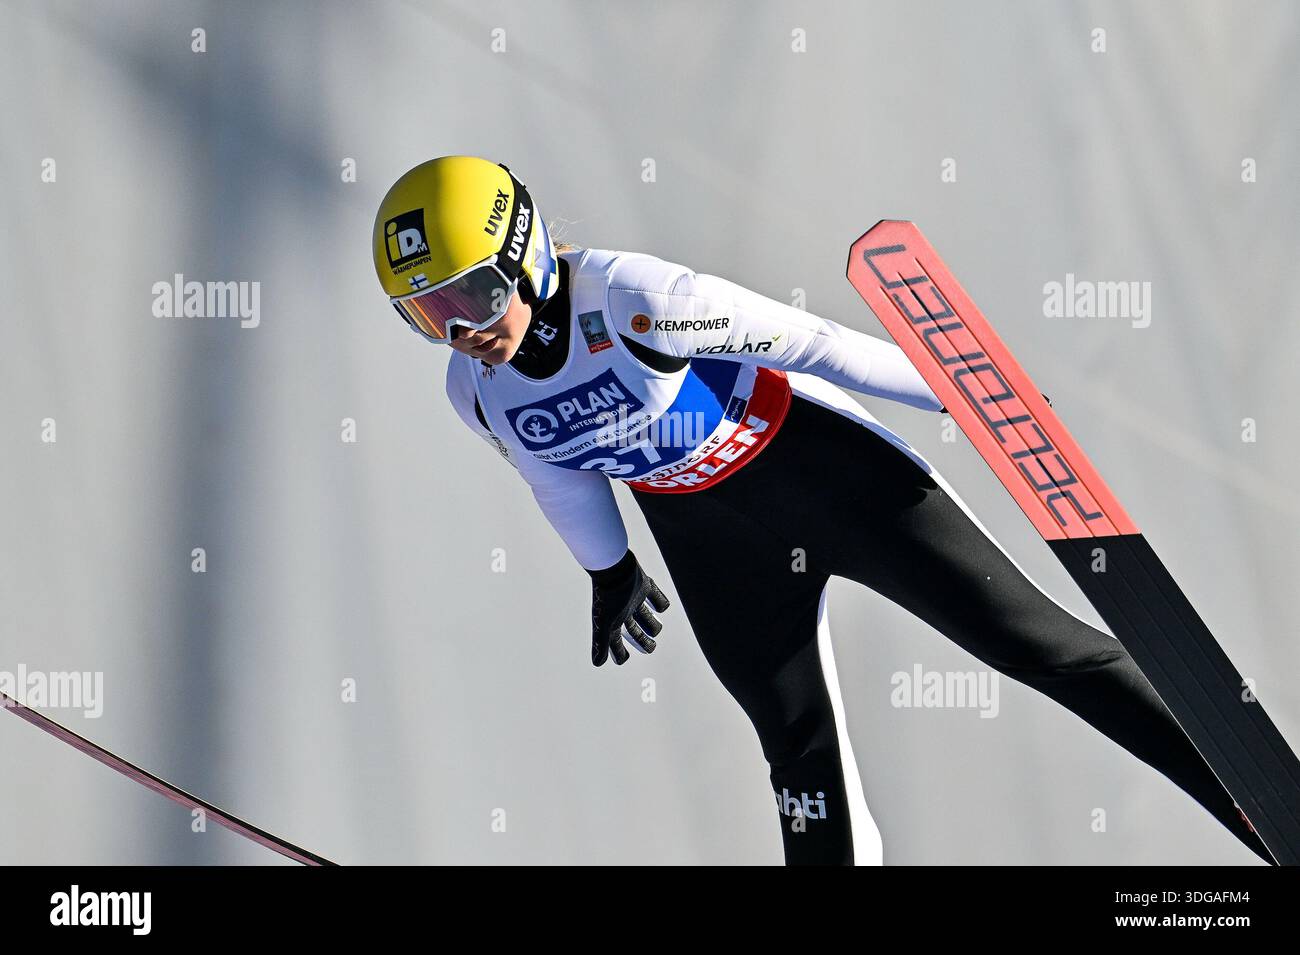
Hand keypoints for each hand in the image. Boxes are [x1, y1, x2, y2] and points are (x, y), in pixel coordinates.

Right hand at [589, 550, 670, 665]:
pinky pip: (655, 596)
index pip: (615, 642)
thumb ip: (600, 644)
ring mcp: (633, 599)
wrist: (613, 569)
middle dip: (642, 641)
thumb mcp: (604, 623)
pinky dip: (659, 601)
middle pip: (633, 631)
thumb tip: (597, 664)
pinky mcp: (643, 586)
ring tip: (656, 629)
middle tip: (650, 648)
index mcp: (613, 622)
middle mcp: (623, 611)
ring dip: (651, 624)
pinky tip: (662, 606)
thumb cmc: (607, 598)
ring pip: (644, 615)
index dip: (619, 652)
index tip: (623, 659)